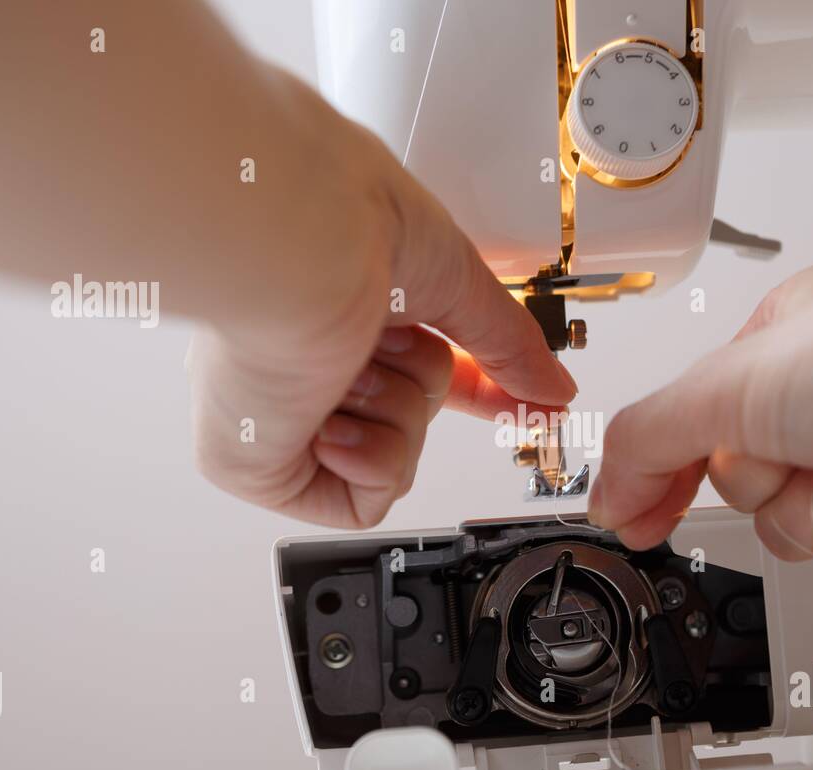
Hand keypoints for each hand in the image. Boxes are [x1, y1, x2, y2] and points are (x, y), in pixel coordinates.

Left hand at [186, 113, 575, 527]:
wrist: (296, 245)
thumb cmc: (349, 221)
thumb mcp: (457, 279)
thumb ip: (508, 344)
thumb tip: (553, 389)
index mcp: (342, 310)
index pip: (421, 372)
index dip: (478, 389)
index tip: (528, 405)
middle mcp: (305, 361)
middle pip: (413, 413)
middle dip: (421, 379)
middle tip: (388, 333)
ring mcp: (281, 417)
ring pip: (392, 459)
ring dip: (394, 410)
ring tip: (349, 362)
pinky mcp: (259, 467)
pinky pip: (361, 503)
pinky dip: (371, 461)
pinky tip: (331, 416)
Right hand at [588, 264, 812, 584]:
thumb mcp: (734, 381)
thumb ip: (652, 438)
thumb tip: (609, 488)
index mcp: (786, 337)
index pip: (695, 416)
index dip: (662, 466)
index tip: (630, 511)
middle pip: (742, 480)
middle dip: (765, 479)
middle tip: (800, 446)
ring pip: (795, 527)